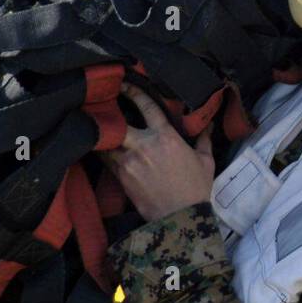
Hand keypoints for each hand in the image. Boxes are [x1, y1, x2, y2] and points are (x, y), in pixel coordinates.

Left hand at [100, 84, 214, 221]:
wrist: (179, 217)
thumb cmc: (196, 189)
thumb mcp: (206, 161)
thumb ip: (203, 140)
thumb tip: (206, 126)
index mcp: (166, 137)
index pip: (147, 107)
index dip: (135, 92)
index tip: (125, 84)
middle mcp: (144, 145)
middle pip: (118, 123)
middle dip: (108, 112)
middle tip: (99, 103)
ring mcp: (129, 161)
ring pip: (107, 141)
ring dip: (102, 134)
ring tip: (95, 126)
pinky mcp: (120, 177)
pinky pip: (106, 160)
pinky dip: (102, 152)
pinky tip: (98, 147)